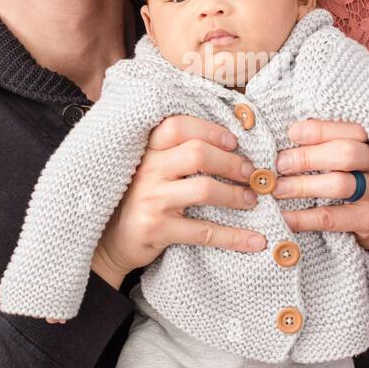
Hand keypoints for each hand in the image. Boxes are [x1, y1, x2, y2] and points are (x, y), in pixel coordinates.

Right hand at [94, 114, 265, 282]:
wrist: (112, 240)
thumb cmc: (141, 197)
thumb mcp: (151, 168)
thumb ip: (176, 152)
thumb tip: (230, 144)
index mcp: (147, 150)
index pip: (178, 126)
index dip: (210, 130)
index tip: (233, 142)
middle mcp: (147, 170)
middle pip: (197, 154)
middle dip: (231, 163)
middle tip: (250, 173)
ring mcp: (151, 199)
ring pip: (203, 189)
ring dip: (235, 195)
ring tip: (251, 199)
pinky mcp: (158, 228)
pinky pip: (204, 231)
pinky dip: (235, 236)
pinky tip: (255, 241)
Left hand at [271, 119, 368, 249]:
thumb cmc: (361, 185)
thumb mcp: (354, 162)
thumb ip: (330, 148)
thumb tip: (288, 138)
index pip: (351, 130)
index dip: (320, 129)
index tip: (292, 133)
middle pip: (346, 153)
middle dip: (307, 156)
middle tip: (280, 164)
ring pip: (339, 184)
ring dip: (302, 185)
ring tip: (277, 189)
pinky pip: (331, 217)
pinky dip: (303, 218)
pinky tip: (284, 217)